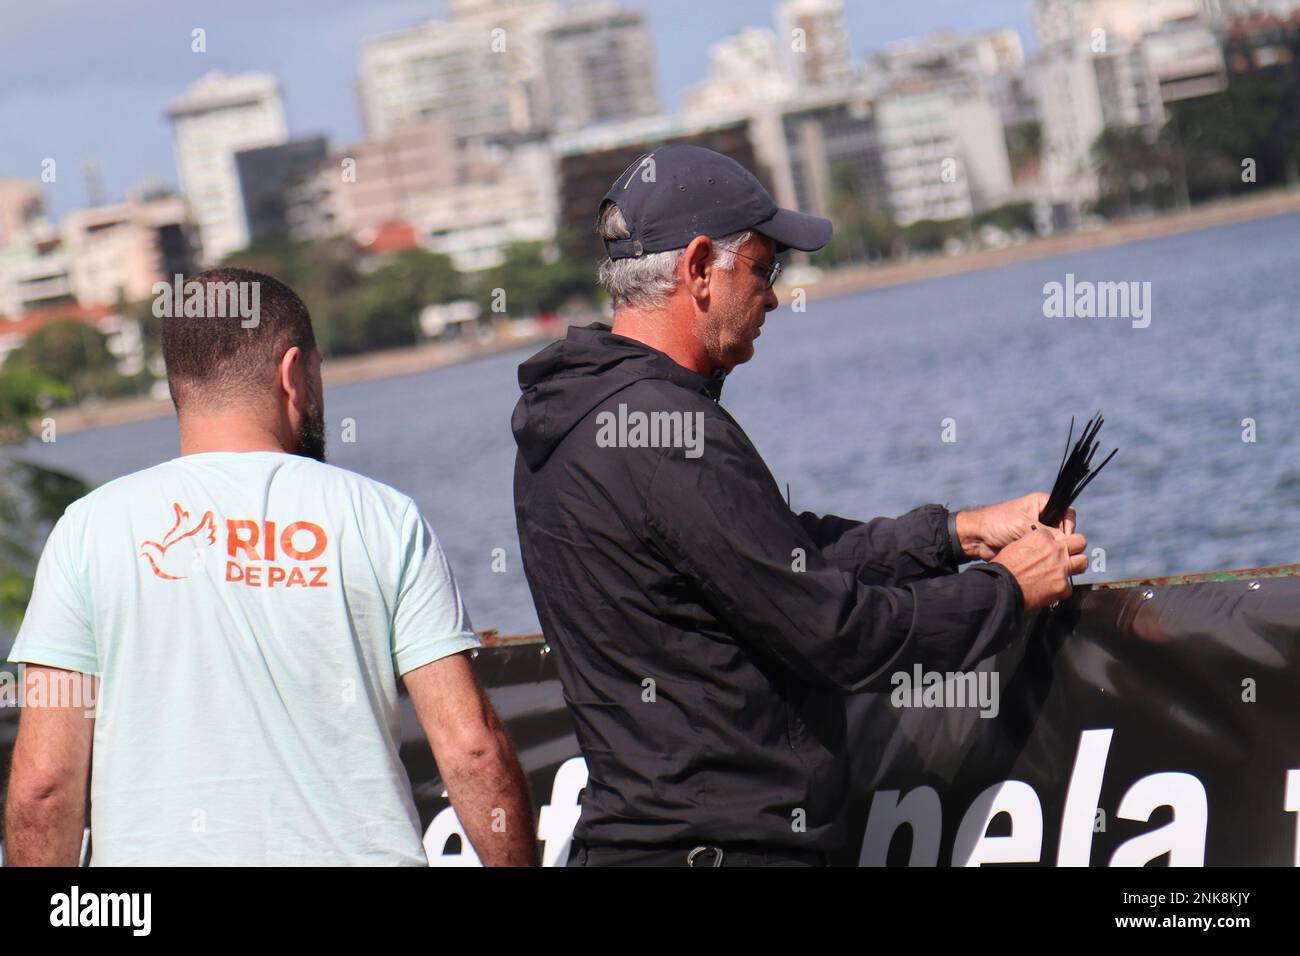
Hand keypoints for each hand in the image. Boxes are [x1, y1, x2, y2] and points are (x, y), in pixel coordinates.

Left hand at [955, 492, 1075, 561]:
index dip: (1069, 525)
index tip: (1064, 538)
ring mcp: (1037, 532)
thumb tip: (1066, 543)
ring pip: (1055, 543)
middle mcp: (1042, 516)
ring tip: (1047, 557)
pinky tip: (1042, 563)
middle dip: (1062, 541)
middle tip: (1056, 549)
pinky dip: (1045, 557)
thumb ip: (1047, 533)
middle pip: (1064, 530)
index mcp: (1042, 503)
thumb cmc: (997, 523)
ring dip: (1053, 550)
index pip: (1067, 513)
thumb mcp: (1023, 525)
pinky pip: (1045, 552)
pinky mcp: (1031, 546)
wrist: (976, 538)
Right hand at [989, 525, 1087, 611]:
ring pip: (1083, 562)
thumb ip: (1032, 544)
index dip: (1055, 542)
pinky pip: (1069, 586)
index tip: (1051, 548)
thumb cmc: (1004, 568)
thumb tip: (1039, 548)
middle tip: (1070, 554)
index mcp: (1042, 537)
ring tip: (1065, 571)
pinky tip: (1050, 590)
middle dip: (1076, 547)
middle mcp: (1055, 550)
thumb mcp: (1016, 546)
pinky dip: (1061, 589)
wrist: (1002, 588)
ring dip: (1075, 566)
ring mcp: (1061, 568)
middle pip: (1080, 541)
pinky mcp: (1063, 587)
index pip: (1058, 533)